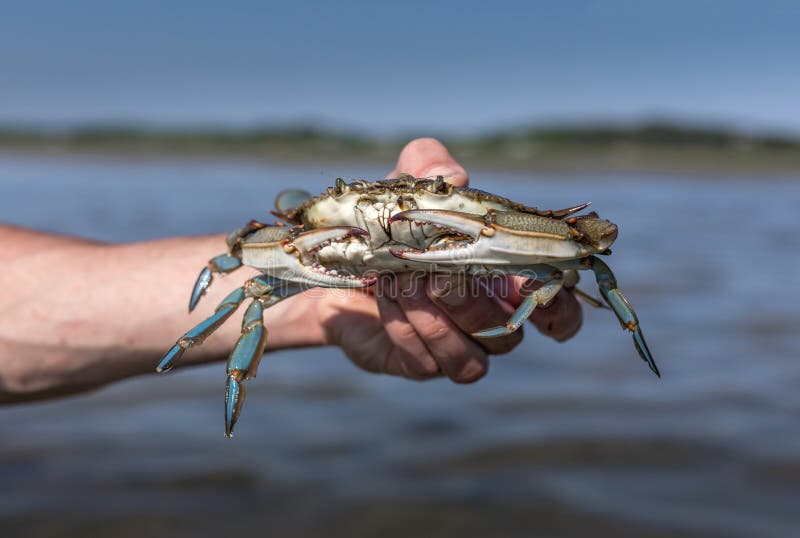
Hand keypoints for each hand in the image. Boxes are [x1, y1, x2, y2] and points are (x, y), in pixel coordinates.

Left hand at [314, 138, 581, 382]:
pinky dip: (404, 329)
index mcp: (505, 281)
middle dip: (471, 305)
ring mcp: (454, 349)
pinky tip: (382, 296)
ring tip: (399, 282)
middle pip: (507, 336)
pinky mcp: (417, 364)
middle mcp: (488, 323)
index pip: (558, 315)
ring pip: (470, 363)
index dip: (560, 311)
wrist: (332, 260)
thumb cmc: (388, 222)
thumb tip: (455, 177)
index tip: (531, 286)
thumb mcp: (405, 184)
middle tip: (434, 275)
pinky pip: (425, 363)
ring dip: (435, 322)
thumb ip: (430, 164)